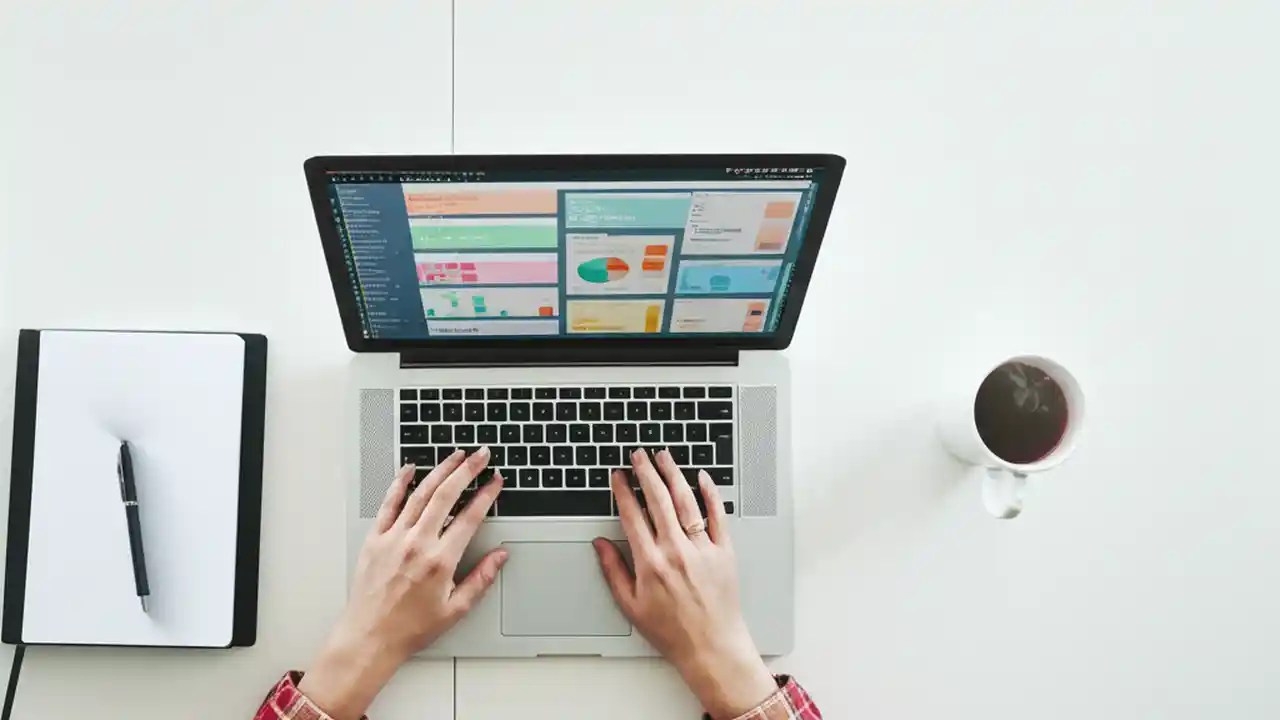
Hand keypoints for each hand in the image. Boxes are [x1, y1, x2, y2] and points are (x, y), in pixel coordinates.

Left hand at [299, 448, 505, 719]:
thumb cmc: (410, 628)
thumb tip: (500, 557)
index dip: (486, 494)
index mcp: (440, 561)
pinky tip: (410, 469)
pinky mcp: (375, 539)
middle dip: (467, 470)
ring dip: (440, 470)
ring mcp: (394, 538)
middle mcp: (417, 544)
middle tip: (480, 455)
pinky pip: (389, 504)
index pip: (470, 517)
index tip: (495, 481)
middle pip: (446, 495)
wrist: (369, 637)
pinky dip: (400, 483)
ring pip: (420, 494)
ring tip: (455, 456)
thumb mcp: (456, 609)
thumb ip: (481, 579)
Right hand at [594, 450, 776, 718]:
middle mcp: (676, 551)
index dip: (623, 491)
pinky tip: (701, 477)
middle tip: (638, 455)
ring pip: (685, 500)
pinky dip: (709, 493)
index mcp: (650, 563)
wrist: (711, 647)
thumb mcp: (630, 605)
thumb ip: (613, 570)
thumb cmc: (672, 631)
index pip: (632, 515)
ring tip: (664, 457)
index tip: (618, 476)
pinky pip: (717, 515)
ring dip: (672, 474)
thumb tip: (599, 544)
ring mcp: (702, 549)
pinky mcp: (724, 551)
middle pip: (658, 499)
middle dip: (645, 472)